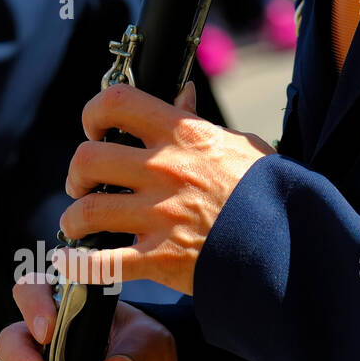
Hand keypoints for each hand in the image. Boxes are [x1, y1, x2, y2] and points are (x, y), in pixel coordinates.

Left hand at [54, 80, 274, 294]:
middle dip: (76, 175)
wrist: (290, 242)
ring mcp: (160, 216)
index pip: (116, 103)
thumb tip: (180, 94)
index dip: (93, 114)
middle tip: (82, 187)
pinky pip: (102, 264)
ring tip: (79, 226)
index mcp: (181, 135)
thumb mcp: (238, 144)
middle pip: (88, 160)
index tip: (94, 130)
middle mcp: (164, 171)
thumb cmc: (265, 191)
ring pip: (86, 213)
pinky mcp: (160, 259)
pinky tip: (68, 263)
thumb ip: (199, 122)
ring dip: (73, 221)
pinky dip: (77, 266)